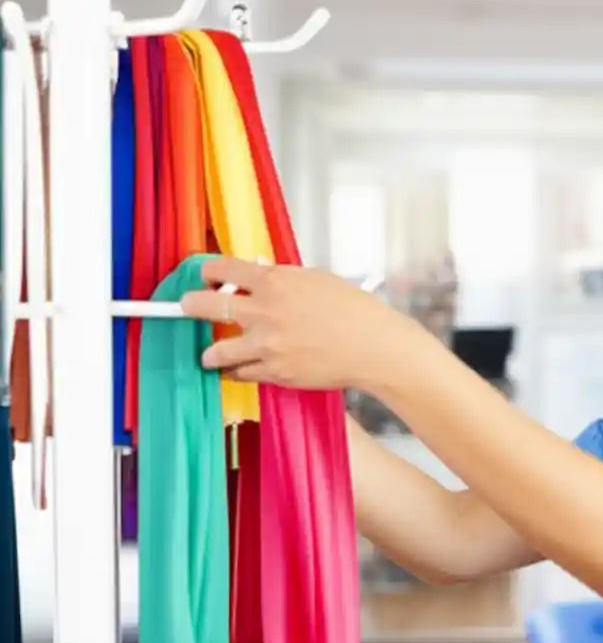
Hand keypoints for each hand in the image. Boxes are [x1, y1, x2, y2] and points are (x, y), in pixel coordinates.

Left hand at [180, 257, 417, 389]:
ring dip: (211, 351)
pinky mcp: (274, 372)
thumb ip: (282, 278)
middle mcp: (264, 311)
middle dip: (188, 306)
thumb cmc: (354, 311)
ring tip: (212, 352)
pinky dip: (238, 370)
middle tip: (187, 307)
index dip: (206, 272)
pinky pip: (240, 374)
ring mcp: (267, 345)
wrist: (375, 347)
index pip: (220, 269)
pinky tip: (242, 366)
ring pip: (214, 351)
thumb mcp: (317, 280)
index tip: (204, 277)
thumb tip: (256, 275)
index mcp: (275, 281)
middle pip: (202, 306)